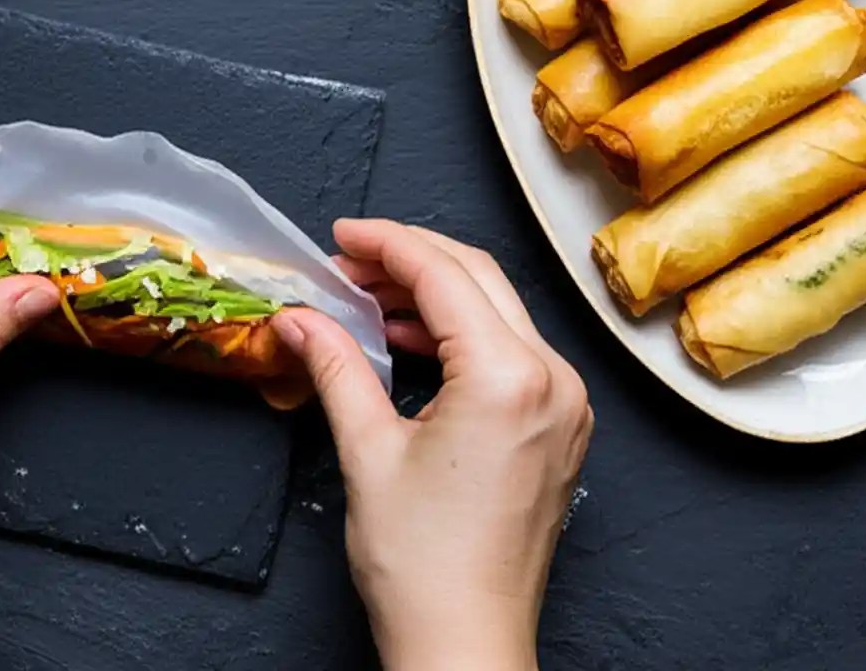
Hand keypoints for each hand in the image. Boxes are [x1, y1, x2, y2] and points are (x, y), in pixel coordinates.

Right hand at [272, 220, 592, 670]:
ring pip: (499, 313)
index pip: (444, 274)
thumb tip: (301, 319)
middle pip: (479, 279)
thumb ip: (335, 366)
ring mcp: (565, 405)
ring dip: (437, 298)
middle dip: (410, 260)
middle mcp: (552, 380)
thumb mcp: (366, 450)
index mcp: (507, 376)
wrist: (464, 641)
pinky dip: (463, 338)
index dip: (385, 243)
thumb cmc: (422, 564)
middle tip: (349, 263)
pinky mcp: (560, 428)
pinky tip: (414, 344)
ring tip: (371, 302)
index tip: (342, 236)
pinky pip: (513, 354)